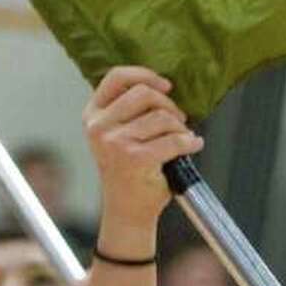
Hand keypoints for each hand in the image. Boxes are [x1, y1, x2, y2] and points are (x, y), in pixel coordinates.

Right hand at [82, 66, 202, 233]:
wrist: (127, 210)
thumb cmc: (127, 172)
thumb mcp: (116, 135)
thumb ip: (128, 110)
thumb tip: (164, 87)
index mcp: (92, 115)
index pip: (116, 78)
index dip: (145, 74)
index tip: (166, 86)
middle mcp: (99, 127)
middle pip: (143, 93)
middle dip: (168, 105)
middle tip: (178, 119)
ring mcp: (116, 142)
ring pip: (161, 117)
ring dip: (180, 126)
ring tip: (183, 137)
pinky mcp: (136, 157)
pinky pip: (173, 139)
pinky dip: (189, 141)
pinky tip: (193, 144)